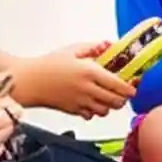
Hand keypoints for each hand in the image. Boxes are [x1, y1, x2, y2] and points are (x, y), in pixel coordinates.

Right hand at [18, 45, 135, 118]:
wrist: (27, 81)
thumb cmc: (48, 64)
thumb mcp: (72, 50)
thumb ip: (93, 47)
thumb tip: (109, 44)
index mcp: (89, 72)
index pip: (118, 85)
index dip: (129, 88)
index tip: (133, 88)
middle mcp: (87, 89)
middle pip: (115, 101)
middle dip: (122, 99)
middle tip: (123, 93)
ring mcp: (79, 102)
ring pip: (105, 111)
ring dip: (109, 106)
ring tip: (108, 98)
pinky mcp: (72, 111)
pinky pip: (91, 116)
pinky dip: (95, 112)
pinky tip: (92, 103)